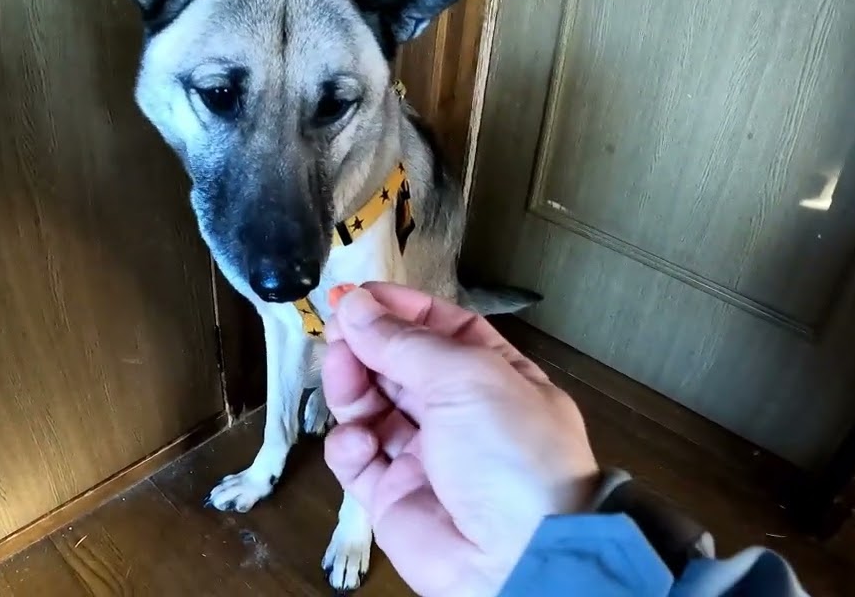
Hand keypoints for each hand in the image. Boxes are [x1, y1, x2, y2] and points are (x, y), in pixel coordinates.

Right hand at [320, 283, 599, 595]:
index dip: (399, 310)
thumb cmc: (515, 458)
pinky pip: (357, 459)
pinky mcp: (393, 496)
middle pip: (399, 365)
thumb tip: (356, 307)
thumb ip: (404, 341)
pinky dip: (348, 445)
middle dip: (367, 344)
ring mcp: (425, 456)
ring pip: (371, 407)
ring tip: (341, 374)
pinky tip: (357, 440)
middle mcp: (460, 414)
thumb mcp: (467, 377)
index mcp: (494, 377)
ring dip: (350, 386)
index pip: (440, 329)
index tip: (358, 296)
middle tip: (336, 329)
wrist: (518, 558)